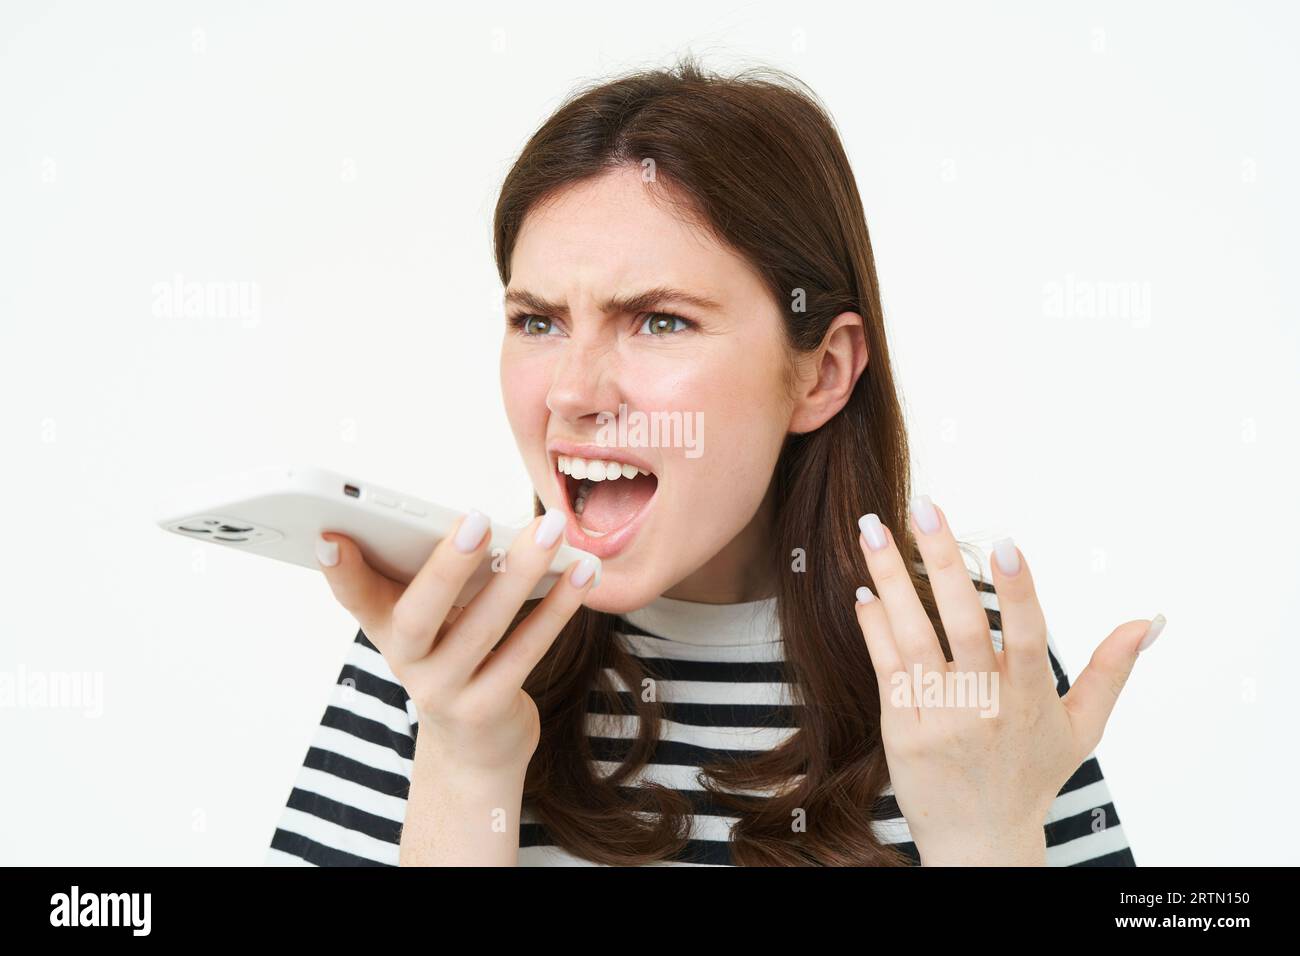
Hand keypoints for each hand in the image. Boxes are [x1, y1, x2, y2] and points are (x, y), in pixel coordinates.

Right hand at [313, 509, 597, 775]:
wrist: (474, 747)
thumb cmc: (454, 659)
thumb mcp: (431, 623)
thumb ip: (435, 576)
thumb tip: (476, 520)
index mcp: (385, 628)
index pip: (355, 597)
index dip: (340, 570)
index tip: (333, 535)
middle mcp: (406, 662)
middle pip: (419, 613)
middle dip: (447, 565)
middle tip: (477, 518)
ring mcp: (444, 691)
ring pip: (483, 627)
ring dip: (521, 573)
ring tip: (550, 530)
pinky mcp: (487, 709)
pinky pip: (525, 651)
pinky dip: (557, 608)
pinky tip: (581, 573)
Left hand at [852, 495, 1164, 864]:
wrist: (979, 842)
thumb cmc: (1032, 775)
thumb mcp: (1082, 729)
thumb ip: (1111, 671)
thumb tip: (1150, 620)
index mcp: (1031, 699)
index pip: (1027, 637)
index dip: (1019, 591)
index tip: (1006, 543)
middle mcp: (984, 706)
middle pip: (961, 625)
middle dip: (940, 562)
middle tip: (922, 507)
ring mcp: (939, 717)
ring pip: (912, 638)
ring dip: (891, 580)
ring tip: (871, 530)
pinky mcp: (902, 730)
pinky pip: (885, 668)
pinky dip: (874, 626)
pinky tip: (864, 588)